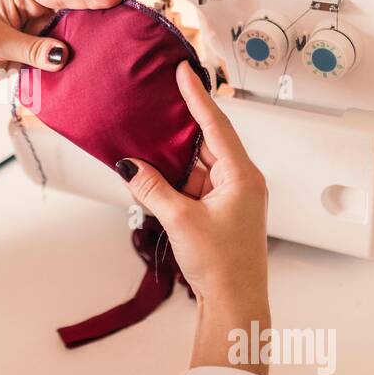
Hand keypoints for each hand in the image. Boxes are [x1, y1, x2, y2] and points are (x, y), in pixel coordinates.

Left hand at [0, 0, 123, 77]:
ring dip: (87, 38)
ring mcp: (38, 24)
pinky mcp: (38, 45)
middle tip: (125, 20)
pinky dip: (74, 57)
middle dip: (97, 14)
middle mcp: (34, 2)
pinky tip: (90, 61)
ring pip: (72, 29)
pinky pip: (62, 50)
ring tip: (114, 42)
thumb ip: (29, 49)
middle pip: (74, 7)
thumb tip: (62, 55)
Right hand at [118, 62, 268, 305]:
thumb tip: (131, 165)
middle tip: (160, 102)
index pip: (217, 125)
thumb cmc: (223, 265)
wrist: (235, 302)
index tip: (185, 72)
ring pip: (199, 164)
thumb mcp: (180, 220)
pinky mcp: (223, 210)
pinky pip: (196, 183)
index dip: (198, 96)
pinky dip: (176, 180)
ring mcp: (233, 196)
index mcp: (242, 176)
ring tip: (148, 145)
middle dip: (181, 127)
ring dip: (175, 159)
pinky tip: (155, 178)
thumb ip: (152, 188)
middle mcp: (242, 181)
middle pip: (208, 141)